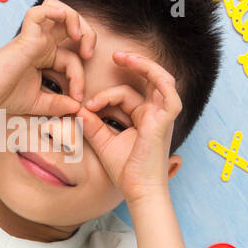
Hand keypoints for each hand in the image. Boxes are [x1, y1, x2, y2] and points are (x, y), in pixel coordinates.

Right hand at [0, 0, 96, 116]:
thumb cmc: (4, 96)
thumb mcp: (38, 103)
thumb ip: (58, 105)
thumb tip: (78, 107)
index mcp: (46, 57)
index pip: (73, 59)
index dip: (80, 78)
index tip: (77, 99)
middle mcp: (41, 43)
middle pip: (71, 24)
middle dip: (88, 35)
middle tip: (88, 55)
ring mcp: (33, 38)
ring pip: (58, 11)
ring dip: (75, 18)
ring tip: (78, 36)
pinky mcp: (25, 36)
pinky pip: (38, 13)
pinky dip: (52, 11)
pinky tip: (64, 22)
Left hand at [75, 50, 181, 202]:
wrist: (138, 191)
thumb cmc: (125, 171)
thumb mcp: (103, 143)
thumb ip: (92, 125)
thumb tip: (78, 110)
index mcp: (144, 119)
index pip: (127, 96)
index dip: (105, 96)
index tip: (87, 107)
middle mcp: (156, 115)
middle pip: (148, 81)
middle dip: (133, 65)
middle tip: (114, 56)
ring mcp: (162, 117)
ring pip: (160, 80)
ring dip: (143, 65)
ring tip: (122, 57)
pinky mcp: (165, 120)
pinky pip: (169, 92)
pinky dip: (155, 77)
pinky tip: (136, 67)